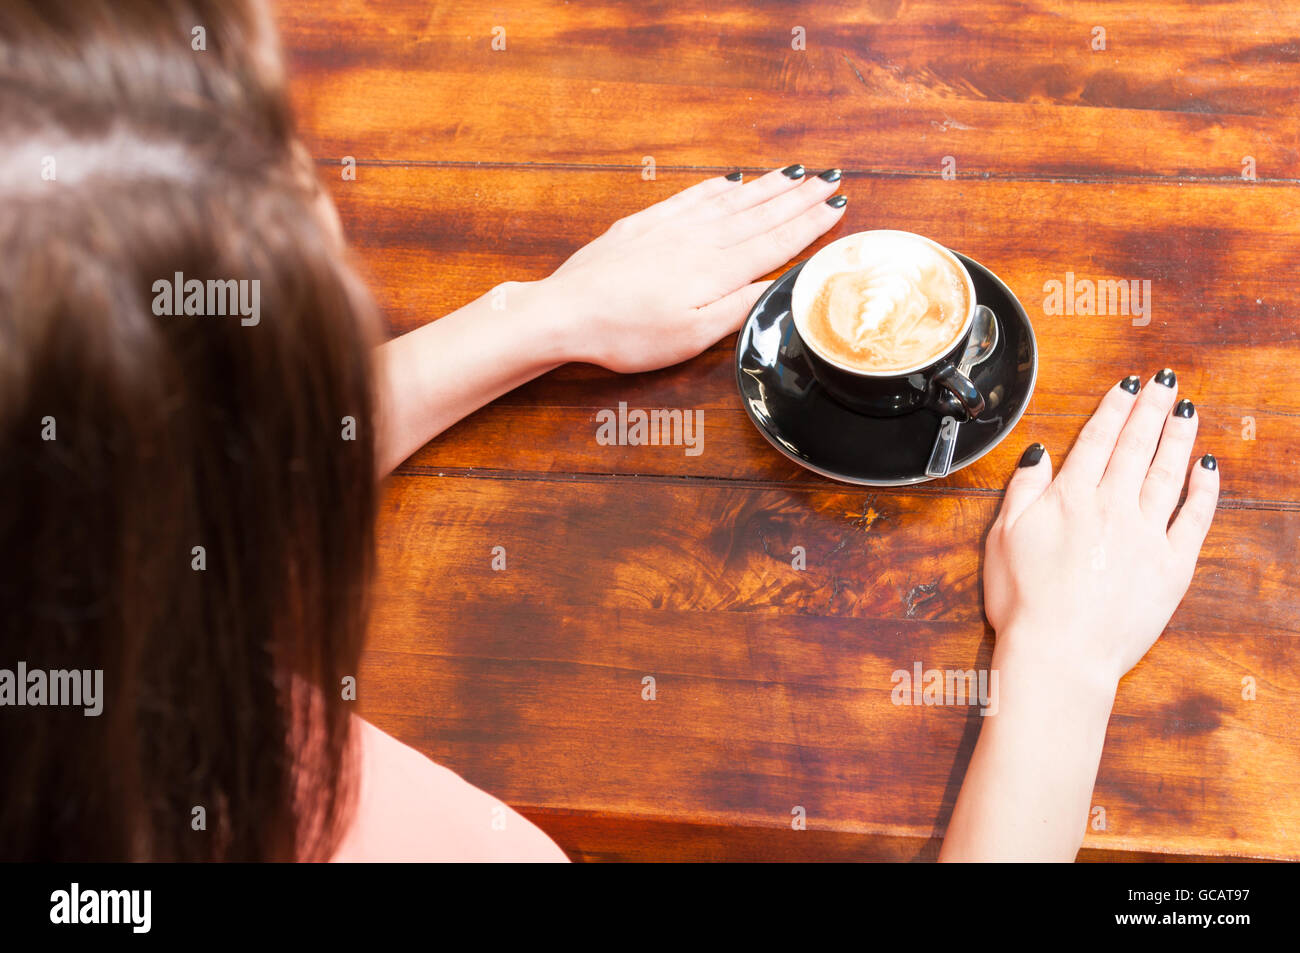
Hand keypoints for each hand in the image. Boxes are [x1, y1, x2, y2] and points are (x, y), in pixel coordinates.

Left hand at [544, 165, 846, 372]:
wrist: (566, 312)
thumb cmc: (628, 334)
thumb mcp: (692, 336)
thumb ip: (740, 307)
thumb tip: (781, 284)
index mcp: (717, 270)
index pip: (776, 241)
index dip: (809, 224)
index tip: (837, 205)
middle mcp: (700, 240)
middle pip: (760, 214)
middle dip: (798, 196)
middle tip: (830, 177)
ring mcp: (670, 228)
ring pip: (730, 200)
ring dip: (766, 186)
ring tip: (794, 172)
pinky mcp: (644, 225)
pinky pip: (691, 197)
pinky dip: (717, 186)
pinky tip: (731, 179)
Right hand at [983, 370, 1220, 691]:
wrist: (1060, 652)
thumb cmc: (1024, 602)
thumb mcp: (1002, 537)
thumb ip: (1023, 490)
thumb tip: (1039, 453)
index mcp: (1070, 498)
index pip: (1097, 440)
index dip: (1113, 408)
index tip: (1127, 385)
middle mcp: (1113, 506)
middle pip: (1136, 446)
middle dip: (1151, 409)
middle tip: (1166, 382)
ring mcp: (1147, 534)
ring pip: (1167, 472)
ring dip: (1178, 437)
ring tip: (1187, 410)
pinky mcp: (1173, 565)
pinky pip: (1194, 517)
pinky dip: (1203, 488)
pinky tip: (1208, 465)